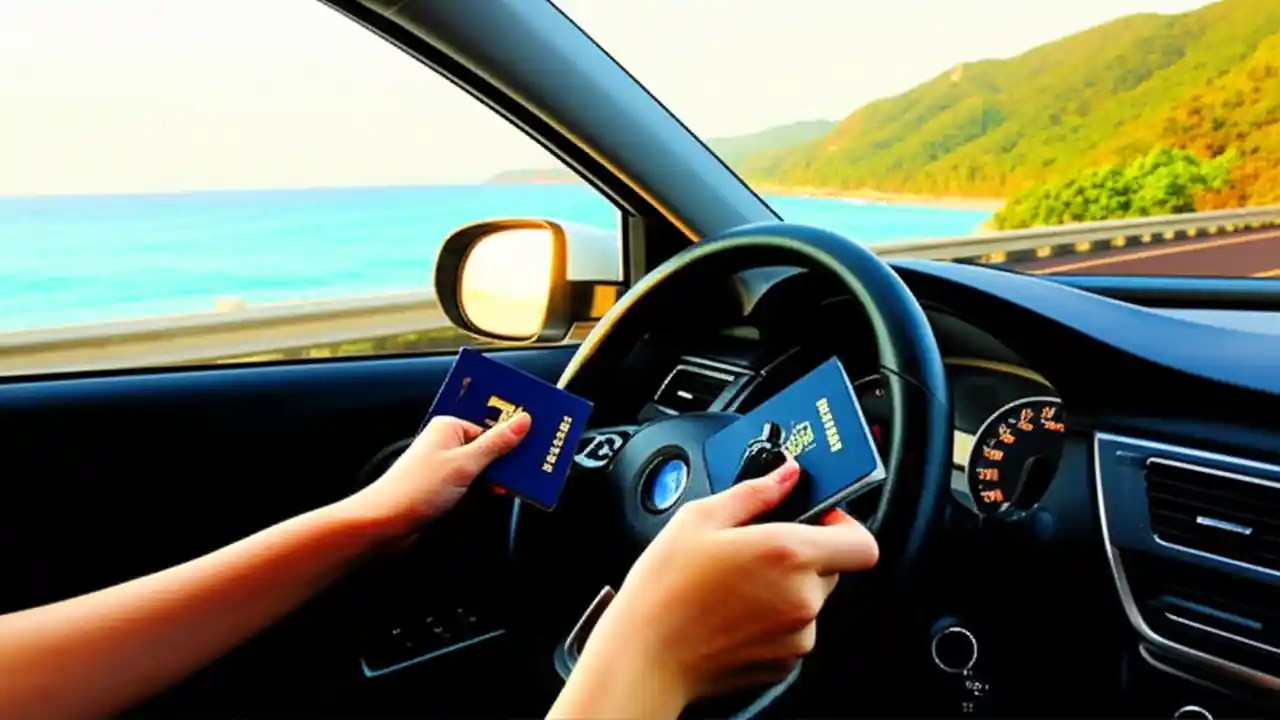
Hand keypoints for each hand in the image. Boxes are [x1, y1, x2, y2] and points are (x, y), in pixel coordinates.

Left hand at [339, 413, 529, 543]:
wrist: (385, 523)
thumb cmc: (415, 489)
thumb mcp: (465, 464)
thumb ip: (496, 444)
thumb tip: (522, 422)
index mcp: (449, 425)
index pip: (491, 425)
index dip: (514, 435)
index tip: (537, 442)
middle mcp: (446, 441)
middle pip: (489, 443)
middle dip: (509, 457)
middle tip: (534, 465)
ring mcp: (446, 464)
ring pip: (484, 465)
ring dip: (499, 475)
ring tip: (517, 484)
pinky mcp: (445, 485)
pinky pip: (474, 481)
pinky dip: (487, 487)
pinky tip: (497, 494)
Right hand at [577, 458, 878, 711]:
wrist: (645, 657)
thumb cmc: (664, 590)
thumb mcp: (699, 519)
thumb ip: (754, 491)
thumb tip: (786, 474)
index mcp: (788, 553)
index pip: (860, 541)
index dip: (843, 525)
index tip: (816, 518)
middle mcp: (802, 597)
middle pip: (832, 567)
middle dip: (802, 554)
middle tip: (755, 549)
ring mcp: (796, 635)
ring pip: (810, 599)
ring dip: (785, 588)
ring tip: (735, 585)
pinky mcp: (783, 663)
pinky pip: (793, 629)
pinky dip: (772, 619)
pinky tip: (732, 612)